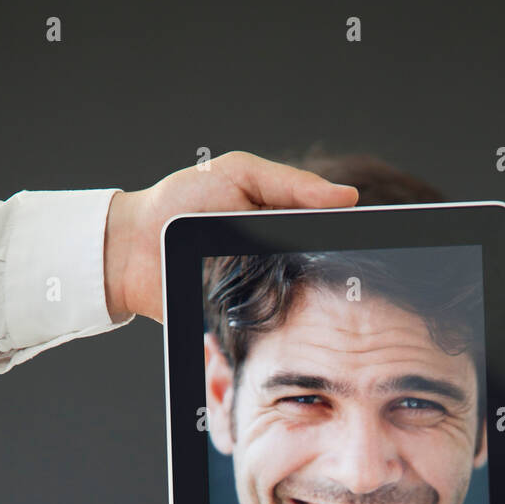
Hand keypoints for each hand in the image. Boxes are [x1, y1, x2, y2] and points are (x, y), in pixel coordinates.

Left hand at [103, 151, 358, 322]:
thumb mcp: (238, 174)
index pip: (329, 234)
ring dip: (310, 302)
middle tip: (351, 275)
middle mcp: (276, 260)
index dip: (352, 238)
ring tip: (323, 298)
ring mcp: (259, 293)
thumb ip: (291, 183)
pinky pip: (269, 329)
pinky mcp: (241, 323)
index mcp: (281, 224)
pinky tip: (293, 323)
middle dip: (335, 274)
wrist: (131, 249)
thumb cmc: (178, 204)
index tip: (374, 240)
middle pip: (320, 272)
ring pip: (300, 304)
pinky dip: (280, 327)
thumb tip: (347, 197)